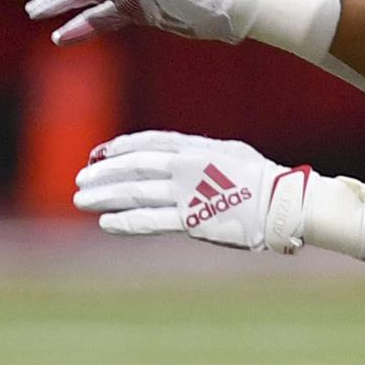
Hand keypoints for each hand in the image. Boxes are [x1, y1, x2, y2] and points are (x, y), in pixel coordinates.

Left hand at [75, 131, 300, 248]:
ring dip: (105, 195)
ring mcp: (187, 192)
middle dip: (104, 172)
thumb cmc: (262, 178)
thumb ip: (200, 154)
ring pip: (135, 192)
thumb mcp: (228, 154)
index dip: (119, 147)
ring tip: (81, 200)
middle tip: (81, 179)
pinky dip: (126, 221)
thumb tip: (181, 157)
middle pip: (133, 166)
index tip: (99, 153)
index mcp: (194, 147)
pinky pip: (151, 220)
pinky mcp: (192, 219)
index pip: (147, 142)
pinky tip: (106, 222)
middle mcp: (185, 166)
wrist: (283, 201)